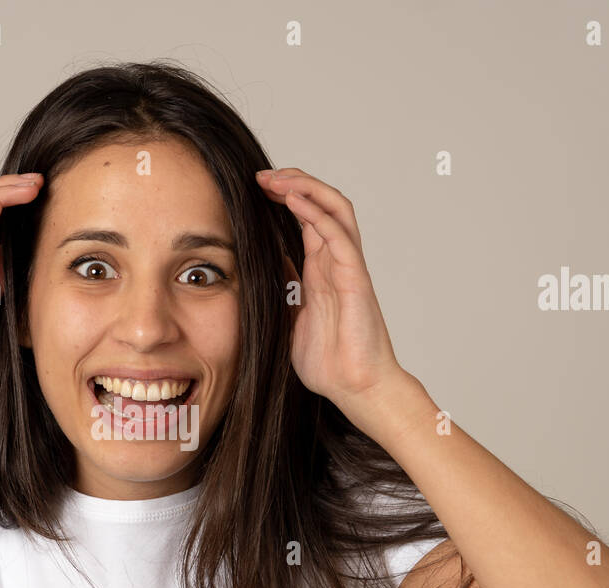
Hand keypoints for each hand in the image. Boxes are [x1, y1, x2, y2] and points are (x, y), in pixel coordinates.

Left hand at [256, 167, 410, 409]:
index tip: (253, 189)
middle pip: (320, 204)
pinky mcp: (355, 279)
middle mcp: (335, 262)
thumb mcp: (289, 320)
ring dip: (305, 188)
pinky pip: (339, 236)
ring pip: (333, 210)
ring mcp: (347, 268)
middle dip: (292, 183)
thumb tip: (261, 271)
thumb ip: (280, 293)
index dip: (284, 198)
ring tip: (275, 178)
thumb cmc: (329, 362)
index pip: (305, 219)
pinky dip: (317, 213)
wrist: (355, 389)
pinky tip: (295, 201)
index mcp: (319, 270)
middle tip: (260, 177)